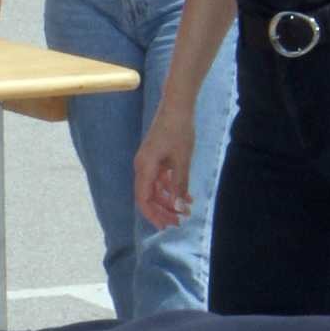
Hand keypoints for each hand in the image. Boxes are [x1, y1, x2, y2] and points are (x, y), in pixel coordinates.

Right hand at [134, 99, 192, 230]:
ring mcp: (148, 162)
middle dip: (163, 211)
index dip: (153, 215)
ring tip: (186, 210)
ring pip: (155, 189)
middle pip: (148, 197)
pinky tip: (187, 196)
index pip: (143, 199)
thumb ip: (179, 184)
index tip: (166, 226)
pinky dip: (171, 188)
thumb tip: (179, 207)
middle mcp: (142, 166)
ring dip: (169, 201)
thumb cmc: (179, 129)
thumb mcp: (182, 160)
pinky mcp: (156, 158)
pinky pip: (160, 179)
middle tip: (179, 221)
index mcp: (145, 167)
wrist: (177, 104)